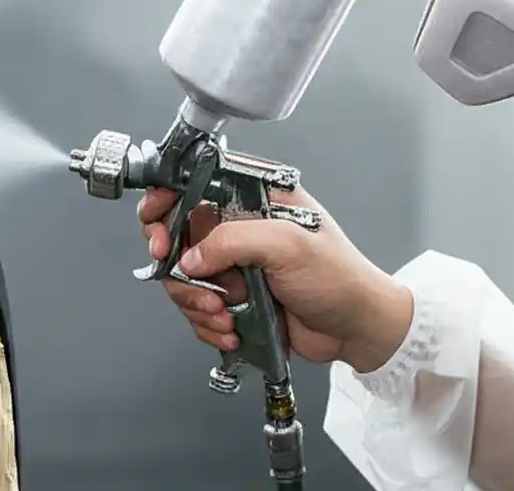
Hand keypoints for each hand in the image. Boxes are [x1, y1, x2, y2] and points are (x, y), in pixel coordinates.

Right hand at [139, 186, 413, 372]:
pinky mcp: (234, 296)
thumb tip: (190, 258)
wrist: (357, 328)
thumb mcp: (287, 244)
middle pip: (178, 234)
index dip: (166, 199)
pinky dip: (208, 323)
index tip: (156, 224)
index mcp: (255, 197)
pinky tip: (232, 329)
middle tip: (186, 280)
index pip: (194, 183)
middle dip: (177, 265)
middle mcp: (240, 226)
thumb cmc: (339, 277)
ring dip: (196, 302)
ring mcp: (235, 263)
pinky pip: (198, 307)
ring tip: (224, 315)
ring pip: (183, 277)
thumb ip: (231, 241)